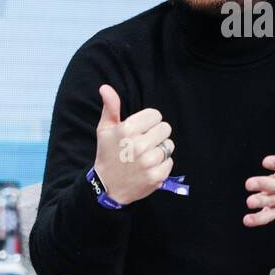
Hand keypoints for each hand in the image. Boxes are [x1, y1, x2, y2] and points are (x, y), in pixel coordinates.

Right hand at [92, 84, 174, 204]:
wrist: (106, 187)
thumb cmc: (107, 154)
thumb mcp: (104, 130)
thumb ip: (110, 107)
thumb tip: (105, 87)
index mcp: (127, 129)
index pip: (155, 115)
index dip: (148, 122)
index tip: (139, 131)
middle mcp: (138, 144)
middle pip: (165, 128)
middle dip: (155, 135)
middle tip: (142, 145)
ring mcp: (148, 162)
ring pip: (168, 146)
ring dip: (159, 150)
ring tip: (144, 157)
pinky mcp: (156, 176)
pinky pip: (170, 162)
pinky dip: (161, 166)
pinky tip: (147, 169)